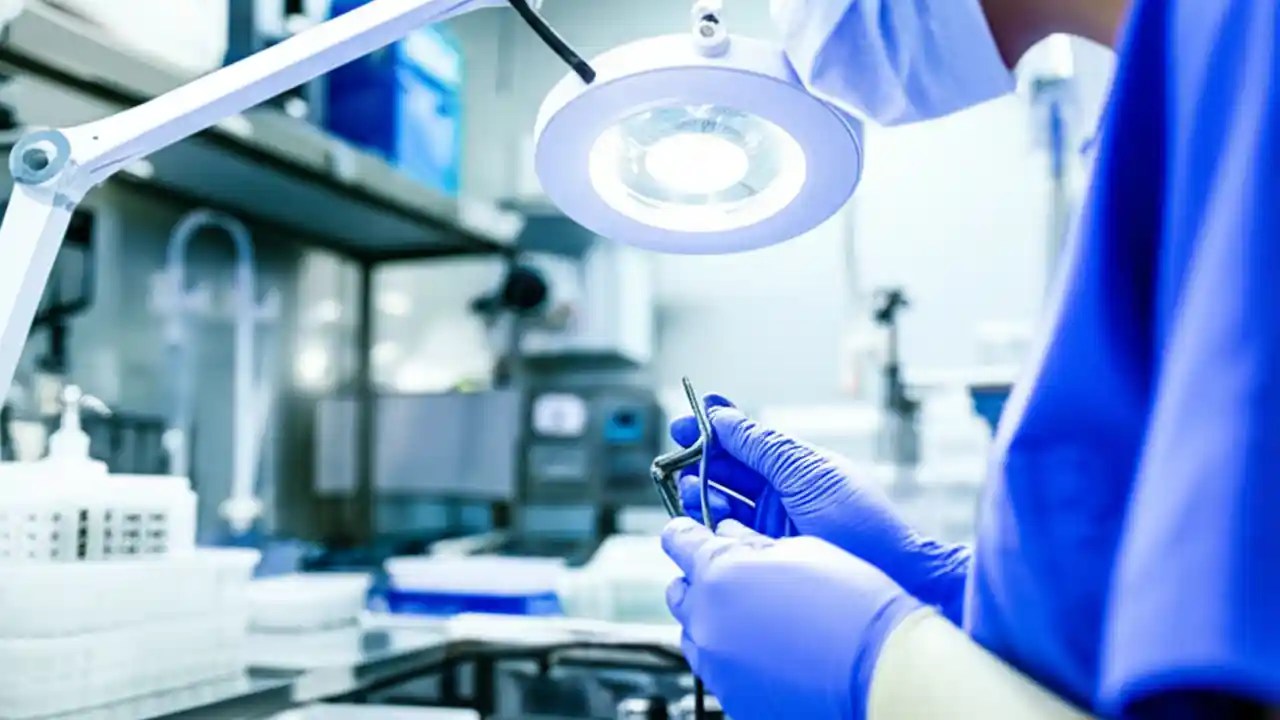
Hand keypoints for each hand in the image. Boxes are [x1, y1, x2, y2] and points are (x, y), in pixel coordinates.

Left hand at [663, 518, 921, 719]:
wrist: (881, 672)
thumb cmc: (854, 607)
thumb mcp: (805, 551)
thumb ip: (754, 542)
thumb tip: (730, 536)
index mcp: (721, 572)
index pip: (678, 540)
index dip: (686, 531)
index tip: (689, 531)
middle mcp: (708, 619)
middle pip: (680, 590)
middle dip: (700, 579)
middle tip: (734, 576)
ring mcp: (717, 663)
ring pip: (694, 632)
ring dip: (713, 619)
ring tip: (758, 617)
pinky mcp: (731, 695)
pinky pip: (717, 667)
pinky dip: (732, 653)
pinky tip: (770, 648)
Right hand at [672, 396, 969, 622]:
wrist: (892, 579)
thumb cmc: (866, 525)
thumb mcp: (811, 474)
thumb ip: (765, 447)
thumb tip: (726, 417)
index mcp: (795, 468)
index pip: (745, 441)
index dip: (713, 430)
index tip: (684, 424)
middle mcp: (781, 495)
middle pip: (727, 471)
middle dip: (699, 462)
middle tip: (676, 461)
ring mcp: (771, 527)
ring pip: (722, 504)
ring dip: (702, 493)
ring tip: (694, 492)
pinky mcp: (764, 557)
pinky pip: (726, 537)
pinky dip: (711, 526)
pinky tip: (706, 521)